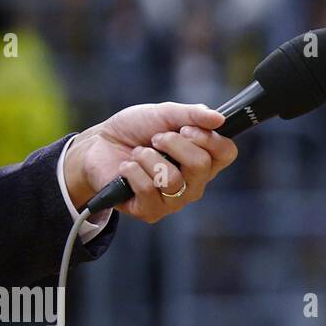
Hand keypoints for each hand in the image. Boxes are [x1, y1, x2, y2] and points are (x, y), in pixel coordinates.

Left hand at [64, 102, 238, 222]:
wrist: (99, 144)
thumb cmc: (136, 129)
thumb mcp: (164, 113)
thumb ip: (193, 114)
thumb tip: (219, 119)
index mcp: (205, 158)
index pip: (226, 153)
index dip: (209, 139)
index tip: (186, 128)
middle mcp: (194, 183)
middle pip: (201, 165)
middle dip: (174, 144)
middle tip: (157, 138)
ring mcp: (174, 200)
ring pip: (173, 180)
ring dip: (150, 158)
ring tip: (138, 153)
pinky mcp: (150, 211)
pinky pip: (149, 191)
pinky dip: (134, 172)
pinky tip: (126, 168)